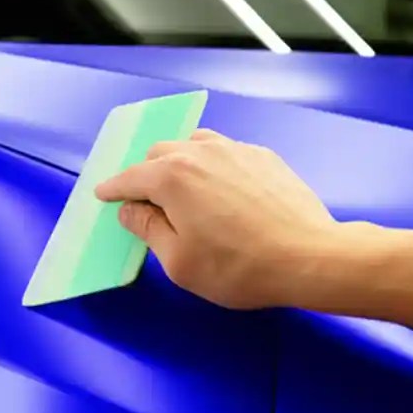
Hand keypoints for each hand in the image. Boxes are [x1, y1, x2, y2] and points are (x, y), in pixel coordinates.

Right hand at [95, 130, 355, 309]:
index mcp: (171, 178)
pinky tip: (217, 188)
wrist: (308, 257)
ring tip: (179, 187)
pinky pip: (224, 151)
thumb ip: (148, 229)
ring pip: (192, 144)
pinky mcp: (262, 157)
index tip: (104, 195)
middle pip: (158, 154)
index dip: (113, 189)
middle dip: (144, 174)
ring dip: (177, 162)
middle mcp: (200, 153)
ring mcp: (235, 150)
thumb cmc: (238, 267)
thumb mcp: (178, 261)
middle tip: (143, 199)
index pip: (130, 178)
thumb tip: (129, 209)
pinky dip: (210, 164)